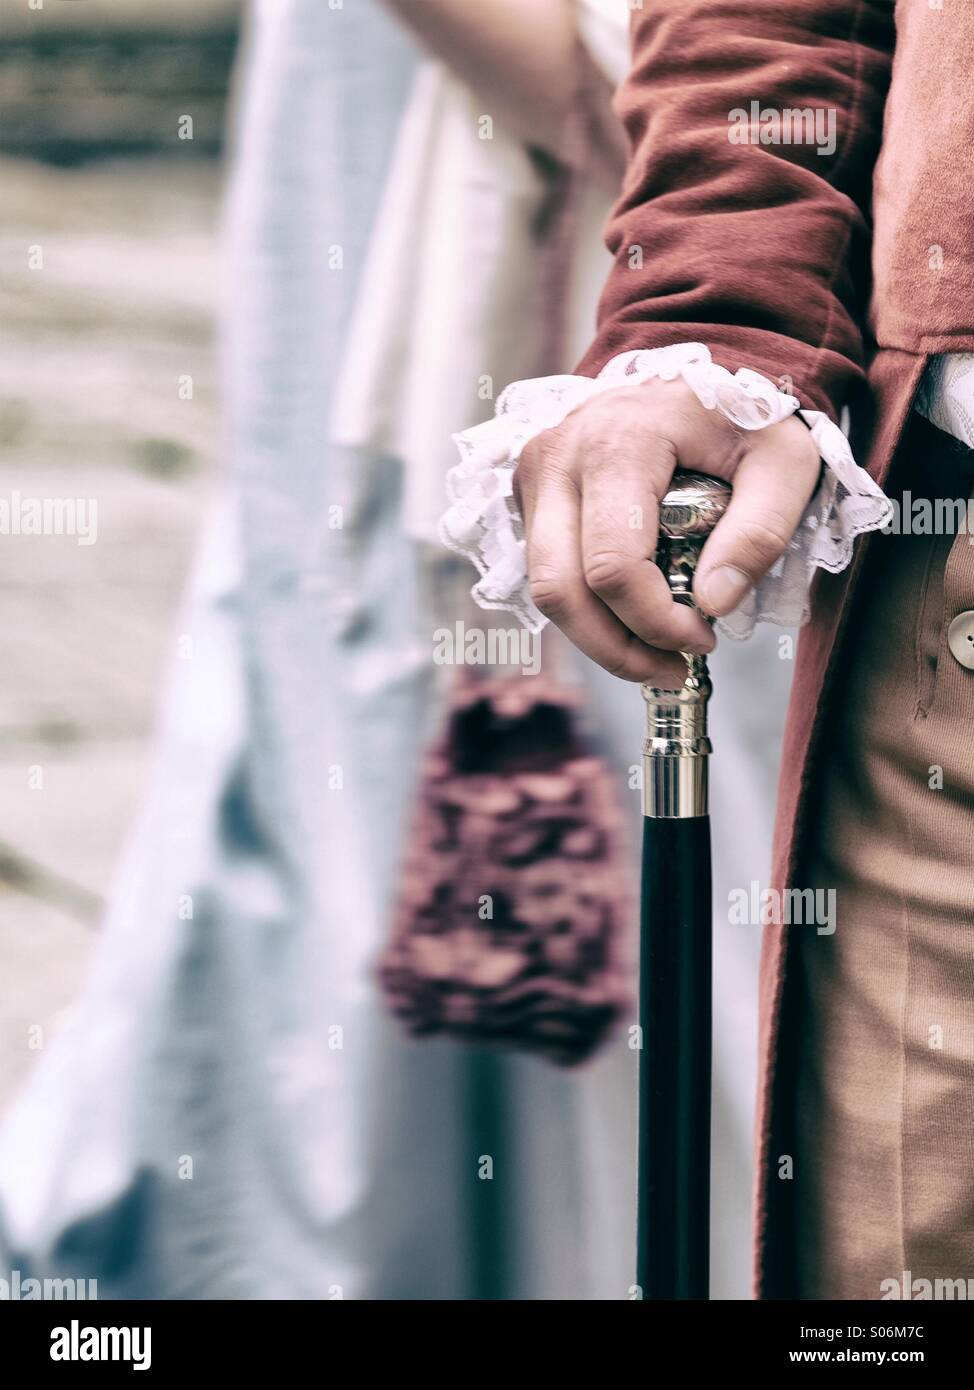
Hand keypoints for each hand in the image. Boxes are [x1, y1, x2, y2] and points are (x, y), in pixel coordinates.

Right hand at [514, 376, 821, 684]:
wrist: (688, 376)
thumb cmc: (740, 417)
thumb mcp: (783, 463)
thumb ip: (760, 532)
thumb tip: (711, 605)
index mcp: (620, 441)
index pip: (613, 564)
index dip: (654, 622)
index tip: (702, 638)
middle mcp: (558, 455)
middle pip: (560, 588)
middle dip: (616, 649)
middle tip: (671, 668)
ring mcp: (534, 474)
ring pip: (543, 589)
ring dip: (598, 639)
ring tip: (655, 654)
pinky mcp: (531, 494)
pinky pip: (547, 572)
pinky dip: (587, 610)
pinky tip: (633, 616)